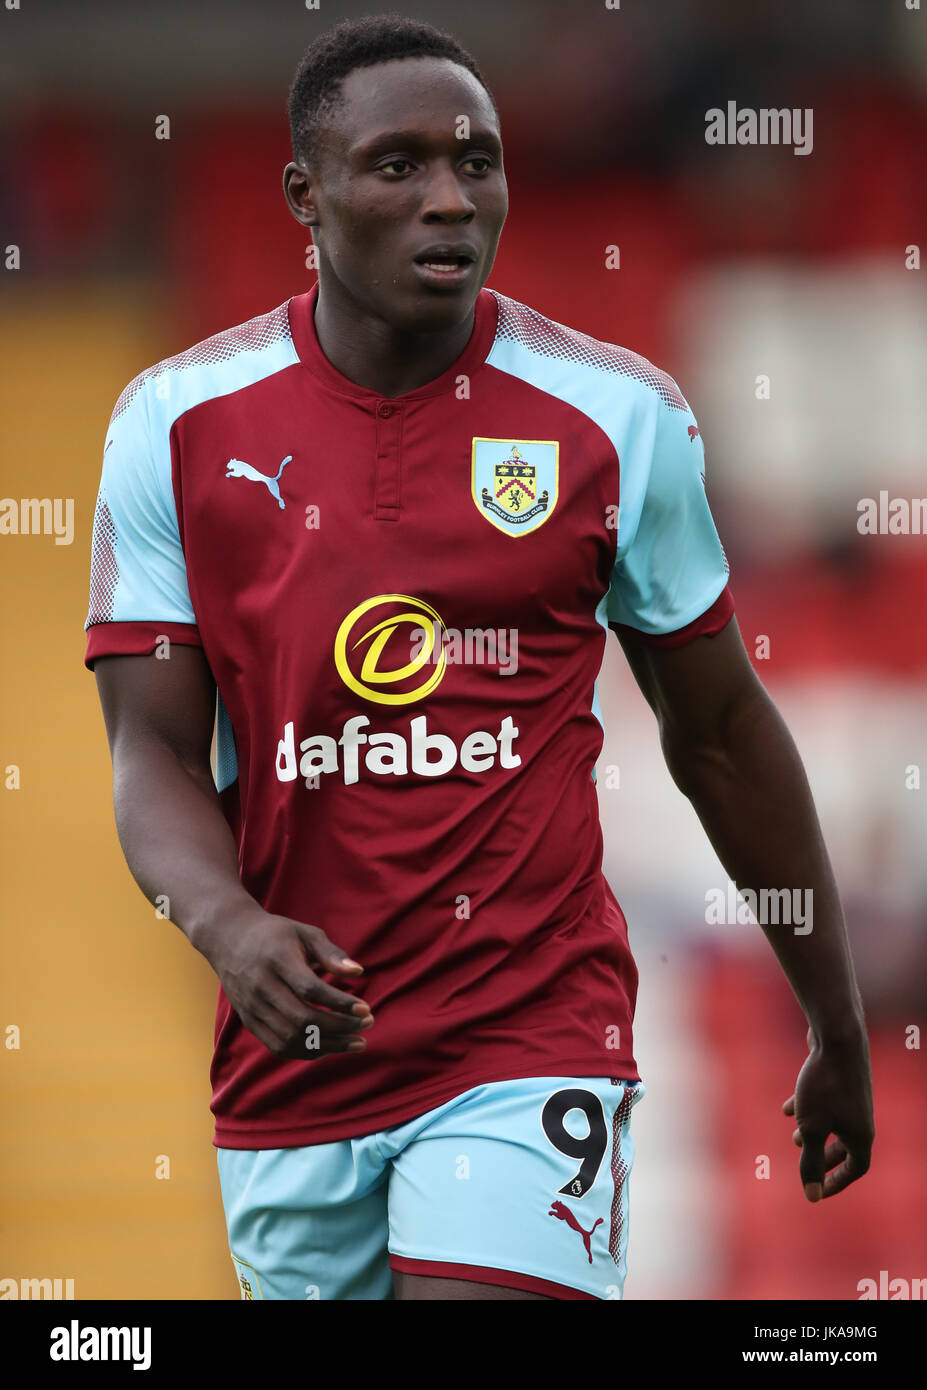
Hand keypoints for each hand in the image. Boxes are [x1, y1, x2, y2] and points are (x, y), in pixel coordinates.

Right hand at [199, 907, 372, 1059]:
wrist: (228, 938)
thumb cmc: (275, 934)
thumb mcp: (304, 933)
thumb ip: (331, 953)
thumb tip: (358, 972)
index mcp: (277, 960)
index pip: (310, 990)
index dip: (339, 1004)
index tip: (366, 1010)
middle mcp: (261, 986)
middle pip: (302, 1019)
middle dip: (340, 1027)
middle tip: (367, 1024)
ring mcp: (252, 1007)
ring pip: (291, 1038)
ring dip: (328, 1045)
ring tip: (356, 1042)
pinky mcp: (249, 1021)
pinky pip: (278, 1047)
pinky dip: (306, 1051)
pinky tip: (329, 1046)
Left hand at [783, 1025, 872, 1200]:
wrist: (837, 1037)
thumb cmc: (825, 1086)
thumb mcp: (813, 1128)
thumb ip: (811, 1162)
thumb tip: (811, 1198)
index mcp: (861, 1134)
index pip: (856, 1169)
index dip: (837, 1183)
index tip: (819, 1192)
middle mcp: (861, 1116)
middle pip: (847, 1146)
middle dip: (826, 1158)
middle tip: (809, 1167)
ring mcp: (852, 1096)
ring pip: (835, 1123)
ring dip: (816, 1133)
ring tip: (794, 1138)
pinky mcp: (840, 1078)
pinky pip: (826, 1101)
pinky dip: (808, 1108)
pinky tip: (786, 1108)